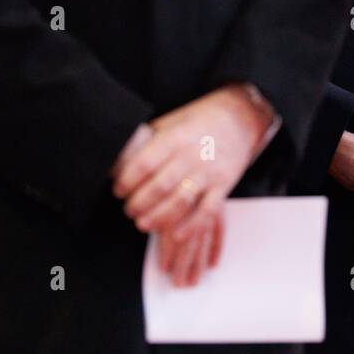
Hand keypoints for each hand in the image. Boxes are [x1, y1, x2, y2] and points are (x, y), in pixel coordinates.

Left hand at [112, 85, 271, 282]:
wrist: (237, 119)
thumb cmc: (196, 123)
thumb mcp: (170, 123)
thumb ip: (147, 141)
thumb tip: (116, 161)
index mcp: (174, 138)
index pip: (145, 163)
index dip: (127, 180)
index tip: (118, 190)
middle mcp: (192, 155)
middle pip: (160, 186)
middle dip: (139, 203)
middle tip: (128, 210)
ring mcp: (209, 172)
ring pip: (180, 202)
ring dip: (158, 217)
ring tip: (142, 223)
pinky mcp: (223, 186)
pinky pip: (207, 211)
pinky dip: (190, 226)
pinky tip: (174, 235)